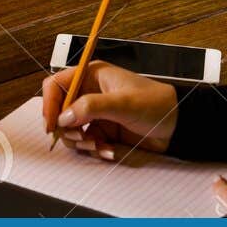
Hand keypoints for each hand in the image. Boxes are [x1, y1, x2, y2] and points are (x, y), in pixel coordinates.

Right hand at [41, 62, 178, 155]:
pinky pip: (85, 142)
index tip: (52, 124)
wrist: (178, 125)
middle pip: (59, 110)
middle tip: (80, 138)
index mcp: (91, 75)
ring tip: (98, 146)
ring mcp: (95, 113)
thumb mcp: (124, 103)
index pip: (56, 85)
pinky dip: (93, 148)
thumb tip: (64, 117)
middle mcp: (89, 93)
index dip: (49, 103)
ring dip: (80, 141)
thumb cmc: (155, 104)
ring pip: (70, 129)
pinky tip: (109, 150)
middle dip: (66, 128)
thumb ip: (92, 107)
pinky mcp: (102, 130)